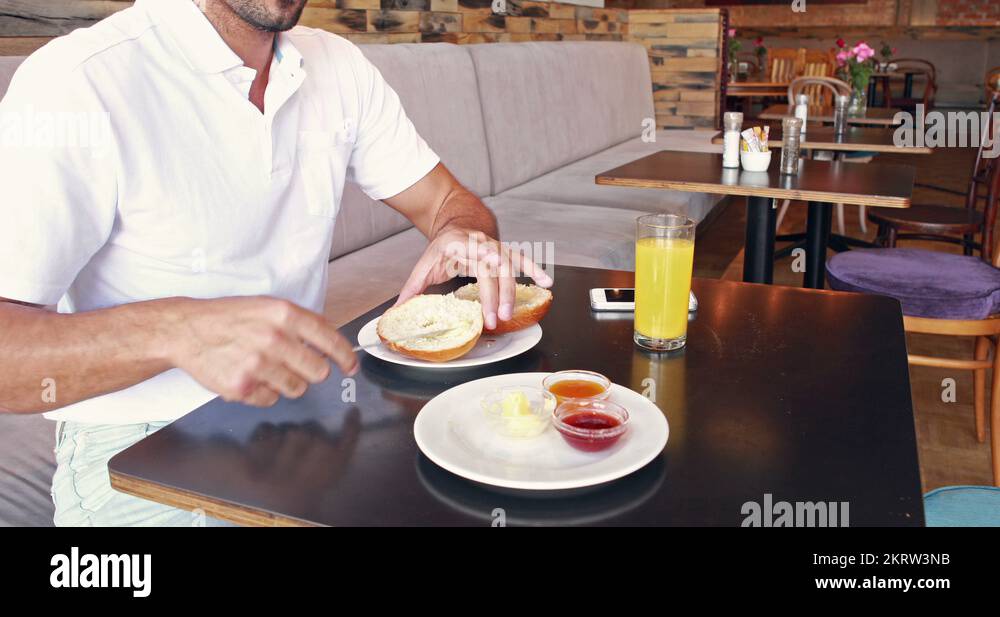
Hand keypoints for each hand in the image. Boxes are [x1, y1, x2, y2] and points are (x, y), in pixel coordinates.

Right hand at [164, 296, 357, 406]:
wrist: (186, 330)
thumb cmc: (228, 318)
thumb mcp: (267, 306)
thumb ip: (300, 323)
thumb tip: (330, 344)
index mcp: (284, 314)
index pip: (330, 340)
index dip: (346, 358)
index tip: (350, 366)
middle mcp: (274, 339)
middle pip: (319, 372)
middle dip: (312, 371)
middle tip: (297, 365)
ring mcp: (258, 365)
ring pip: (297, 389)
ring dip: (287, 382)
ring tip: (267, 367)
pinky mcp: (243, 387)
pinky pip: (271, 399)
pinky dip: (264, 392)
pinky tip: (250, 376)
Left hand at [395, 228, 552, 329]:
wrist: (457, 223)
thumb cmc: (441, 249)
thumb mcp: (424, 265)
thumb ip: (412, 288)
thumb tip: (396, 311)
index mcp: (458, 244)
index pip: (471, 253)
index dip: (481, 268)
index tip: (488, 279)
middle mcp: (480, 243)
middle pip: (492, 268)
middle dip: (495, 294)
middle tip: (496, 318)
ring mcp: (495, 247)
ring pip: (509, 266)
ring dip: (512, 291)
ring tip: (511, 313)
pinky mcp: (505, 252)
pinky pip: (522, 260)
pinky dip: (535, 270)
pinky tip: (546, 282)